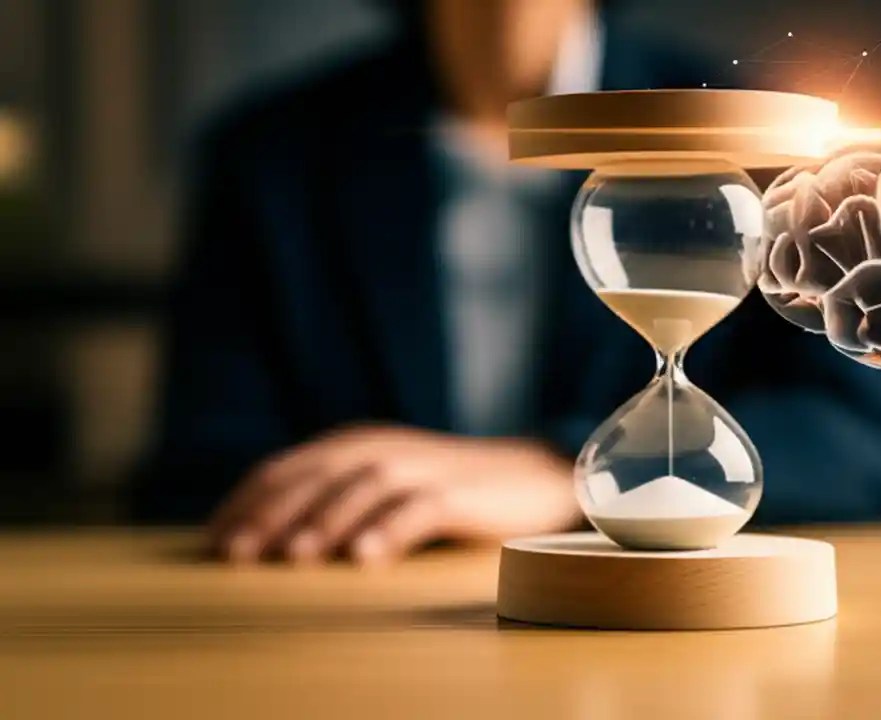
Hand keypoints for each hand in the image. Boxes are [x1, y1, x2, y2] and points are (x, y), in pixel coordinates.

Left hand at [207, 425, 579, 563]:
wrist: (530, 476)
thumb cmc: (446, 489)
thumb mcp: (380, 483)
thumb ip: (332, 496)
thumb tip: (265, 540)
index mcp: (353, 444)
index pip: (284, 468)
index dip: (246, 502)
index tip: (214, 542)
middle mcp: (379, 448)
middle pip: (314, 477)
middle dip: (270, 515)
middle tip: (236, 555)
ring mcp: (419, 468)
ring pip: (361, 489)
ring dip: (324, 522)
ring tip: (293, 558)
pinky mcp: (457, 492)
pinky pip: (419, 511)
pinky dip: (390, 531)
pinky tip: (366, 559)